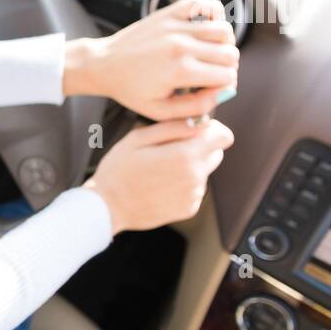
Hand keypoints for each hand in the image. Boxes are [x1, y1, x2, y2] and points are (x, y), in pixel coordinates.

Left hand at [63, 0, 238, 120]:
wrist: (103, 65)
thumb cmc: (131, 90)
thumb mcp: (160, 110)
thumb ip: (196, 106)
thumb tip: (224, 93)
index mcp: (179, 72)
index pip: (227, 76)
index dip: (225, 86)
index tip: (212, 88)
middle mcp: (180, 46)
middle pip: (230, 54)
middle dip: (226, 67)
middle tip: (211, 73)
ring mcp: (176, 27)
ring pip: (224, 31)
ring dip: (224, 44)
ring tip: (210, 54)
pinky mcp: (169, 14)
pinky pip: (205, 4)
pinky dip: (214, 14)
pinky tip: (206, 29)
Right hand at [82, 118, 234, 234]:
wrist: (107, 208)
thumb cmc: (118, 170)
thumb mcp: (138, 138)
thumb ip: (172, 126)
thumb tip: (199, 121)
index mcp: (184, 156)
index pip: (223, 137)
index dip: (211, 130)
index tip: (196, 131)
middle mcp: (195, 177)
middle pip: (215, 153)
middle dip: (198, 148)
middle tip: (169, 151)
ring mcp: (193, 195)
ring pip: (202, 171)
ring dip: (188, 167)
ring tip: (158, 172)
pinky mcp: (189, 209)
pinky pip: (194, 189)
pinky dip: (182, 185)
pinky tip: (160, 186)